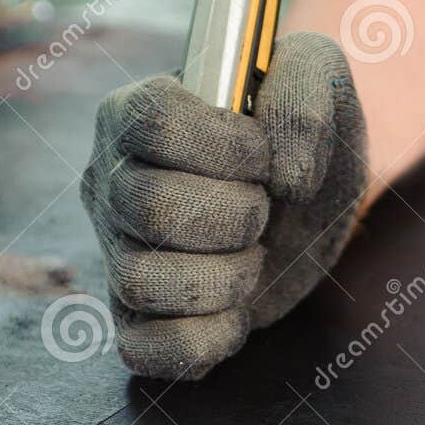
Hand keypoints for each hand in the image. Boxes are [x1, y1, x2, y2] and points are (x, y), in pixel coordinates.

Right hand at [80, 33, 367, 379]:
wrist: (309, 197)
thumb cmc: (296, 129)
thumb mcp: (316, 76)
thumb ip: (303, 94)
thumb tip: (288, 175)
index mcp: (133, 112)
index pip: (153, 122)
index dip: (224, 145)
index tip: (264, 157)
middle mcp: (108, 181)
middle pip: (150, 208)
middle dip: (236, 216)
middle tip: (264, 211)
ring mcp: (115, 253)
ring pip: (141, 283)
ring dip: (225, 279)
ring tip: (252, 258)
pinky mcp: (135, 316)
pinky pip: (143, 348)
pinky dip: (203, 341)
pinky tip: (238, 313)